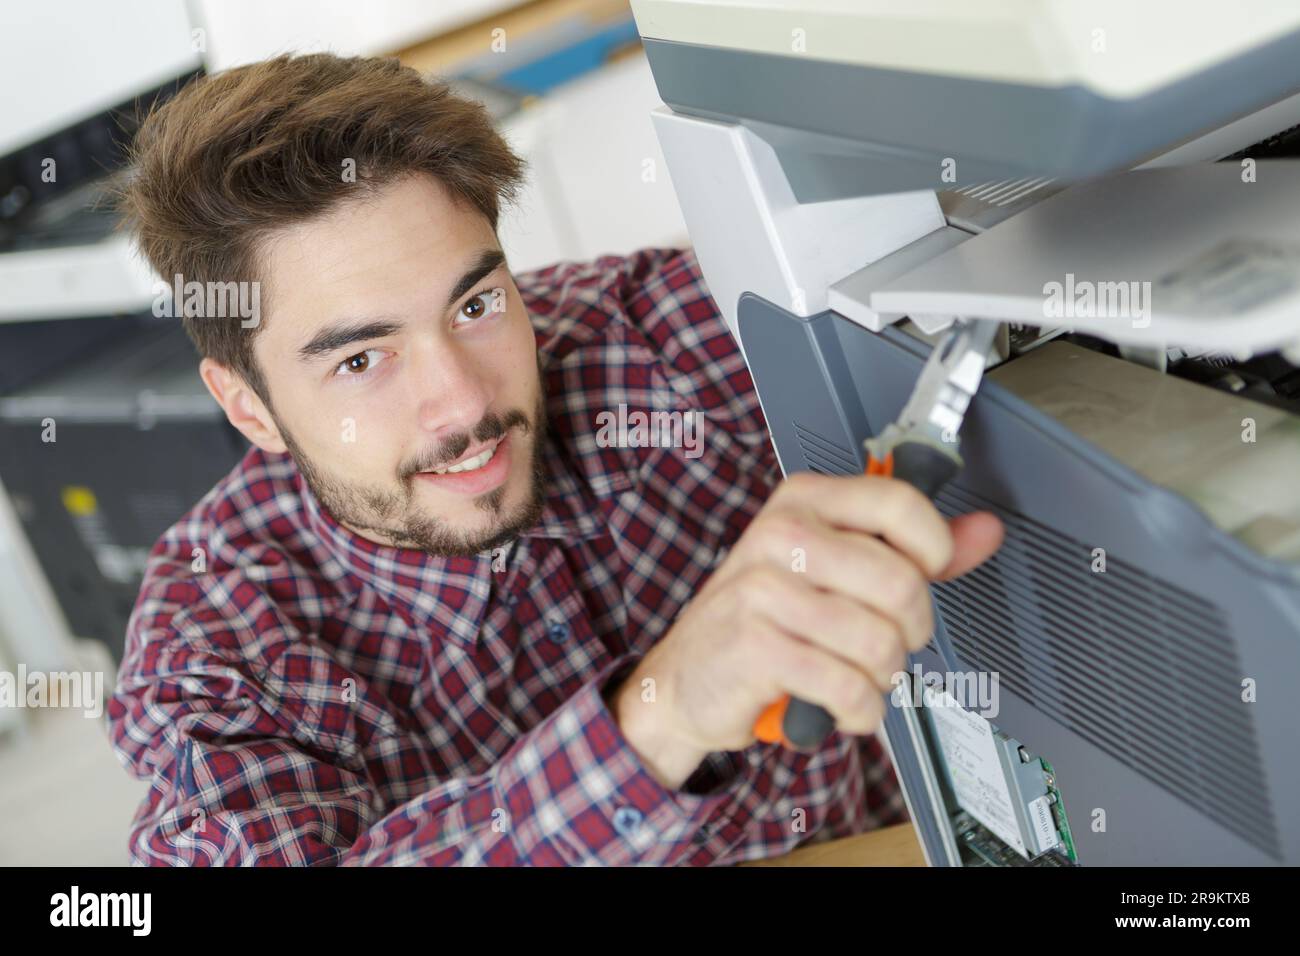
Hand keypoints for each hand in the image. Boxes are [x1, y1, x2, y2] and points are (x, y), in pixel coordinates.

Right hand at [610, 470, 1003, 788]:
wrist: (684, 679)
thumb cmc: (762, 620)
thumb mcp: (831, 570)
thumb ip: (910, 550)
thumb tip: (984, 531)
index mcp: (804, 501)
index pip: (900, 503)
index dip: (933, 550)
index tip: (924, 575)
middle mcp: (781, 535)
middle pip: (902, 582)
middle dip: (910, 632)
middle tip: (886, 642)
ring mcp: (763, 589)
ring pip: (881, 642)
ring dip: (882, 678)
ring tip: (855, 676)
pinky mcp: (757, 646)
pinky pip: (848, 686)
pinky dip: (858, 711)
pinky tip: (840, 705)